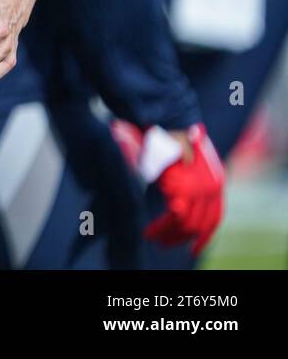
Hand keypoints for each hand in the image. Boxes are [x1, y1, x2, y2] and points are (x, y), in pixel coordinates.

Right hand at [115, 121, 224, 254]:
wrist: (165, 116)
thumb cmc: (167, 135)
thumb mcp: (177, 160)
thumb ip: (177, 181)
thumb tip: (175, 203)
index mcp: (214, 180)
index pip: (213, 217)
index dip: (202, 236)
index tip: (191, 247)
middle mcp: (212, 186)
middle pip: (200, 225)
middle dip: (180, 238)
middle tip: (163, 244)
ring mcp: (198, 188)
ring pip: (187, 224)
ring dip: (167, 233)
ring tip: (152, 237)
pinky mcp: (182, 188)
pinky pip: (176, 217)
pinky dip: (163, 226)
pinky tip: (150, 231)